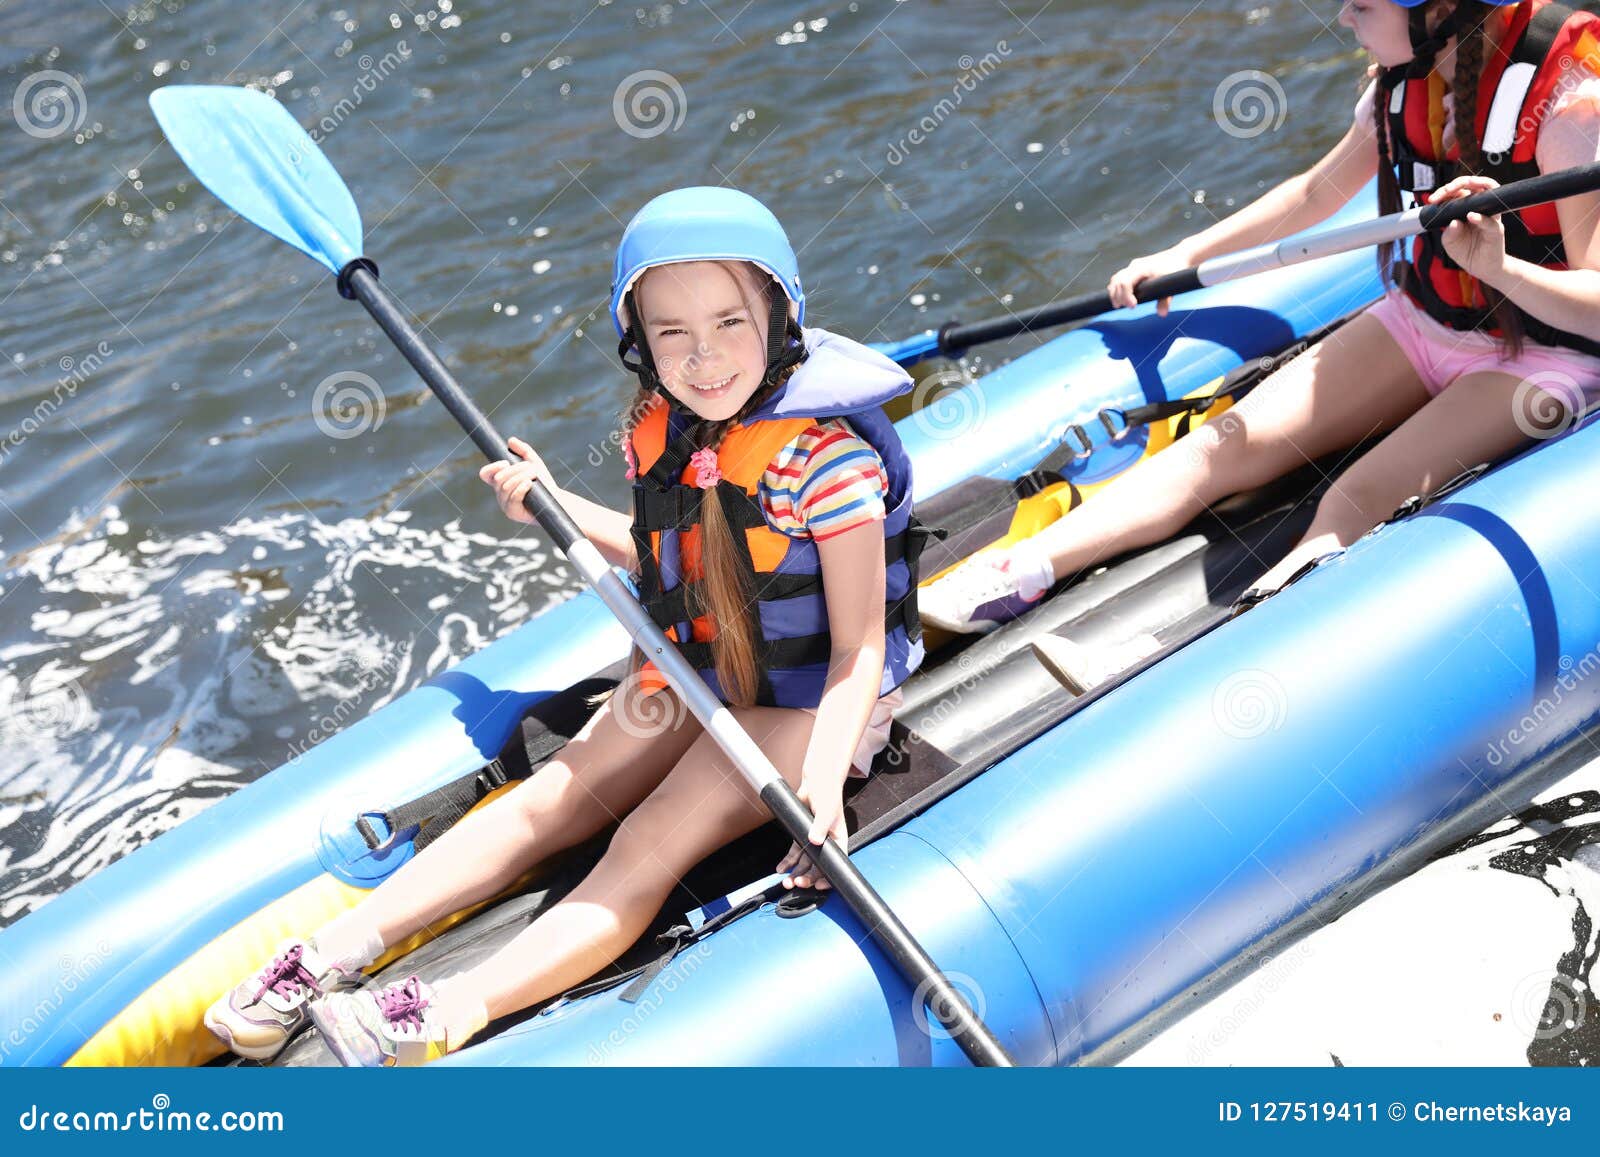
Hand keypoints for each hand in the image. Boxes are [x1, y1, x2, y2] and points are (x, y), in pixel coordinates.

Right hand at [478, 436, 556, 524]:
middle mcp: (500, 494)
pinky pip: (513, 498)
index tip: (506, 463)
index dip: (492, 467)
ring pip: (506, 486)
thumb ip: (523, 451)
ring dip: (522, 477)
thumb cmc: (543, 483)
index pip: (485, 474)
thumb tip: (510, 440)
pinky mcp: (513, 513)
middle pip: (499, 478)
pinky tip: (529, 484)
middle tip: (530, 467)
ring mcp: (505, 504)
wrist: (555, 501)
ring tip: (534, 475)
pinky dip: (521, 488)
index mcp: (500, 482)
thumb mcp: (534, 463)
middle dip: (516, 469)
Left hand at [775, 764, 848, 890]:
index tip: (820, 886)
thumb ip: (820, 826)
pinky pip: (795, 853)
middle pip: (818, 866)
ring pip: (805, 863)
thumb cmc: (828, 794)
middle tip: (797, 883)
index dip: (828, 877)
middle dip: (808, 878)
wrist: (816, 781)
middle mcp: (826, 843)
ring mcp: (813, 840)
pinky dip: (788, 862)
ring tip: (786, 881)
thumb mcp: (827, 810)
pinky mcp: (801, 834)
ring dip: (796, 873)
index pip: (835, 863)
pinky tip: (781, 869)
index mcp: (838, 840)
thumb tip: (814, 840)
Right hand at [1107, 245, 1190, 315]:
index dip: (1126, 295)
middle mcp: (1135, 266)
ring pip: (1116, 278)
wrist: (1178, 256)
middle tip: (1121, 307)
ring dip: (1115, 292)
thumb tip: (1161, 314)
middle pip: (1117, 281)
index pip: (1125, 282)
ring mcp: (1133, 266)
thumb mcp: (1172, 284)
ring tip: (1118, 304)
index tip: (1132, 306)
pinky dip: (1117, 287)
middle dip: (1117, 296)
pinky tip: (1120, 297)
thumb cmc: (1175, 267)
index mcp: (1142, 268)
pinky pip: (1120, 277)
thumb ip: (1165, 300)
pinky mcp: (1133, 268)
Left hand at [1429, 175, 1507, 282]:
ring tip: (1461, 189)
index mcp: (1468, 208)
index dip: (1445, 191)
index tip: (1432, 200)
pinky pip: (1490, 222)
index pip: (1459, 191)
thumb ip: (1448, 232)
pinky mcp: (1496, 230)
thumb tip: (1452, 222)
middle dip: (1459, 183)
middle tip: (1445, 191)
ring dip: (1476, 187)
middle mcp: (1481, 209)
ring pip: (1489, 193)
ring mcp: (1490, 218)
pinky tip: (1470, 216)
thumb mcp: (1449, 242)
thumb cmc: (1466, 251)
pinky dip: (1480, 218)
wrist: (1481, 268)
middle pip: (1475, 185)